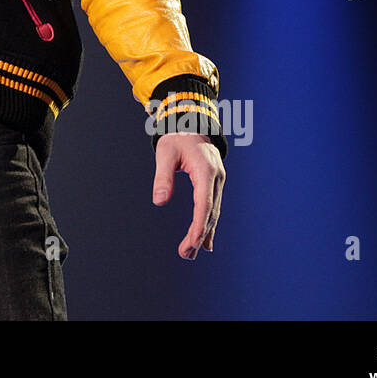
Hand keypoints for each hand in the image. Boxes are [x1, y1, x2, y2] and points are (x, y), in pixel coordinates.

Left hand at [152, 133, 224, 259]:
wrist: (191, 122)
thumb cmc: (176, 137)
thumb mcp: (165, 153)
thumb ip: (163, 177)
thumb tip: (159, 201)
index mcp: (206, 171)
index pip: (204, 204)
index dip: (199, 225)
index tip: (191, 243)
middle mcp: (216, 178)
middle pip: (209, 212)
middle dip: (199, 235)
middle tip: (186, 254)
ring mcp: (217, 181)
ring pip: (212, 212)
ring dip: (203, 233)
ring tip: (191, 253)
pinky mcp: (213, 183)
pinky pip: (212, 207)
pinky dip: (208, 223)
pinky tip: (204, 241)